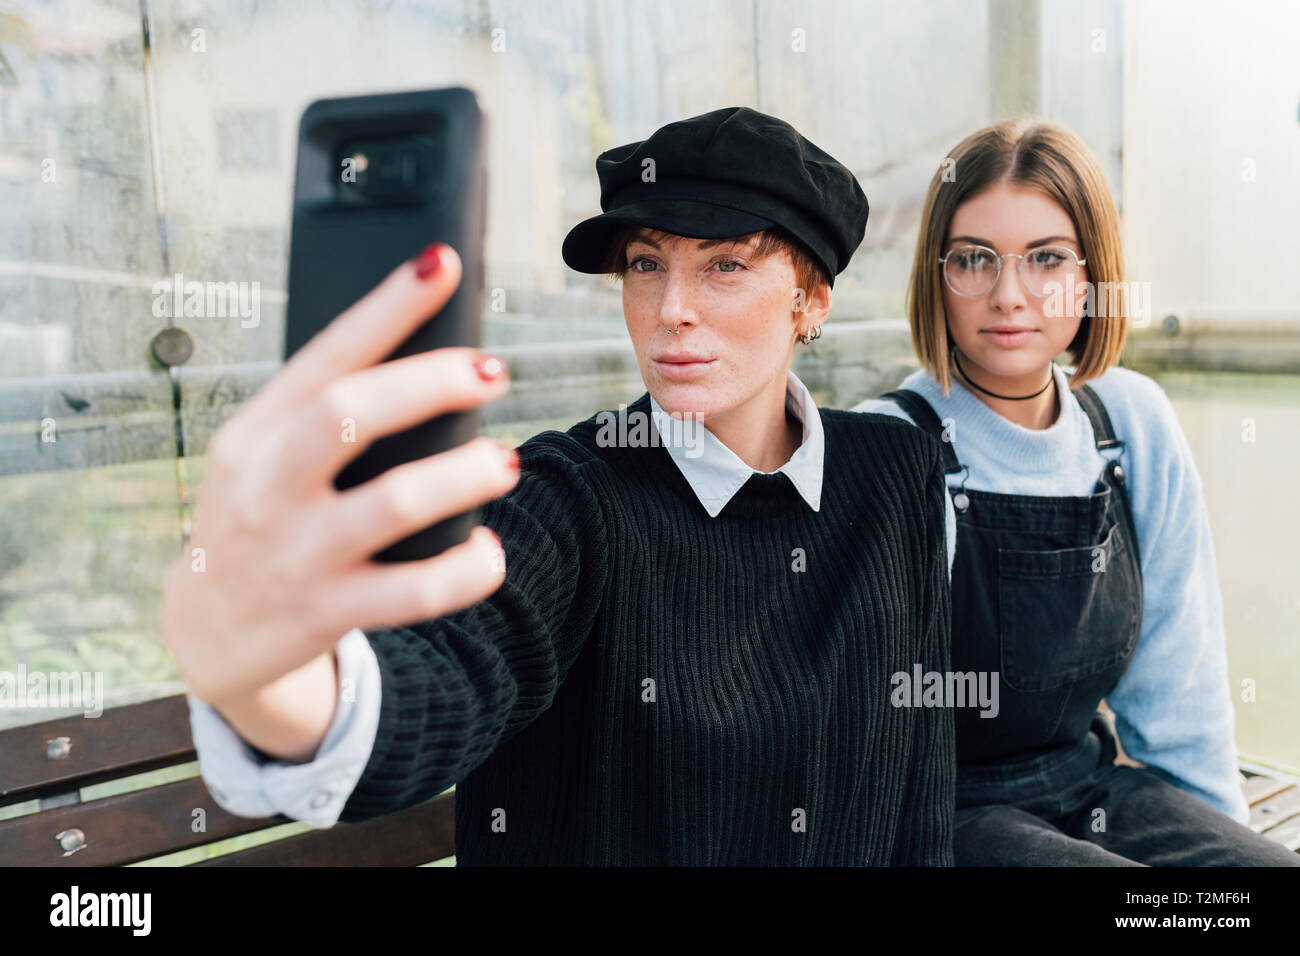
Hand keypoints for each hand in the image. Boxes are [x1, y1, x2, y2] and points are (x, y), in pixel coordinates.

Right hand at [160, 244, 518, 711]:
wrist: (208, 634)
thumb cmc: (263, 519)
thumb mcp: (267, 459)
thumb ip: (327, 417)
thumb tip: (440, 363)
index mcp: (256, 431)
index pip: (325, 353)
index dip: (387, 306)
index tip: (442, 263)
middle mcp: (269, 486)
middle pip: (349, 414)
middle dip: (430, 383)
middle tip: (493, 371)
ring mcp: (297, 552)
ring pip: (393, 503)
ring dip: (462, 476)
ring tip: (504, 462)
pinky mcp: (326, 611)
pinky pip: (414, 592)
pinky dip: (466, 569)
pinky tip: (487, 550)